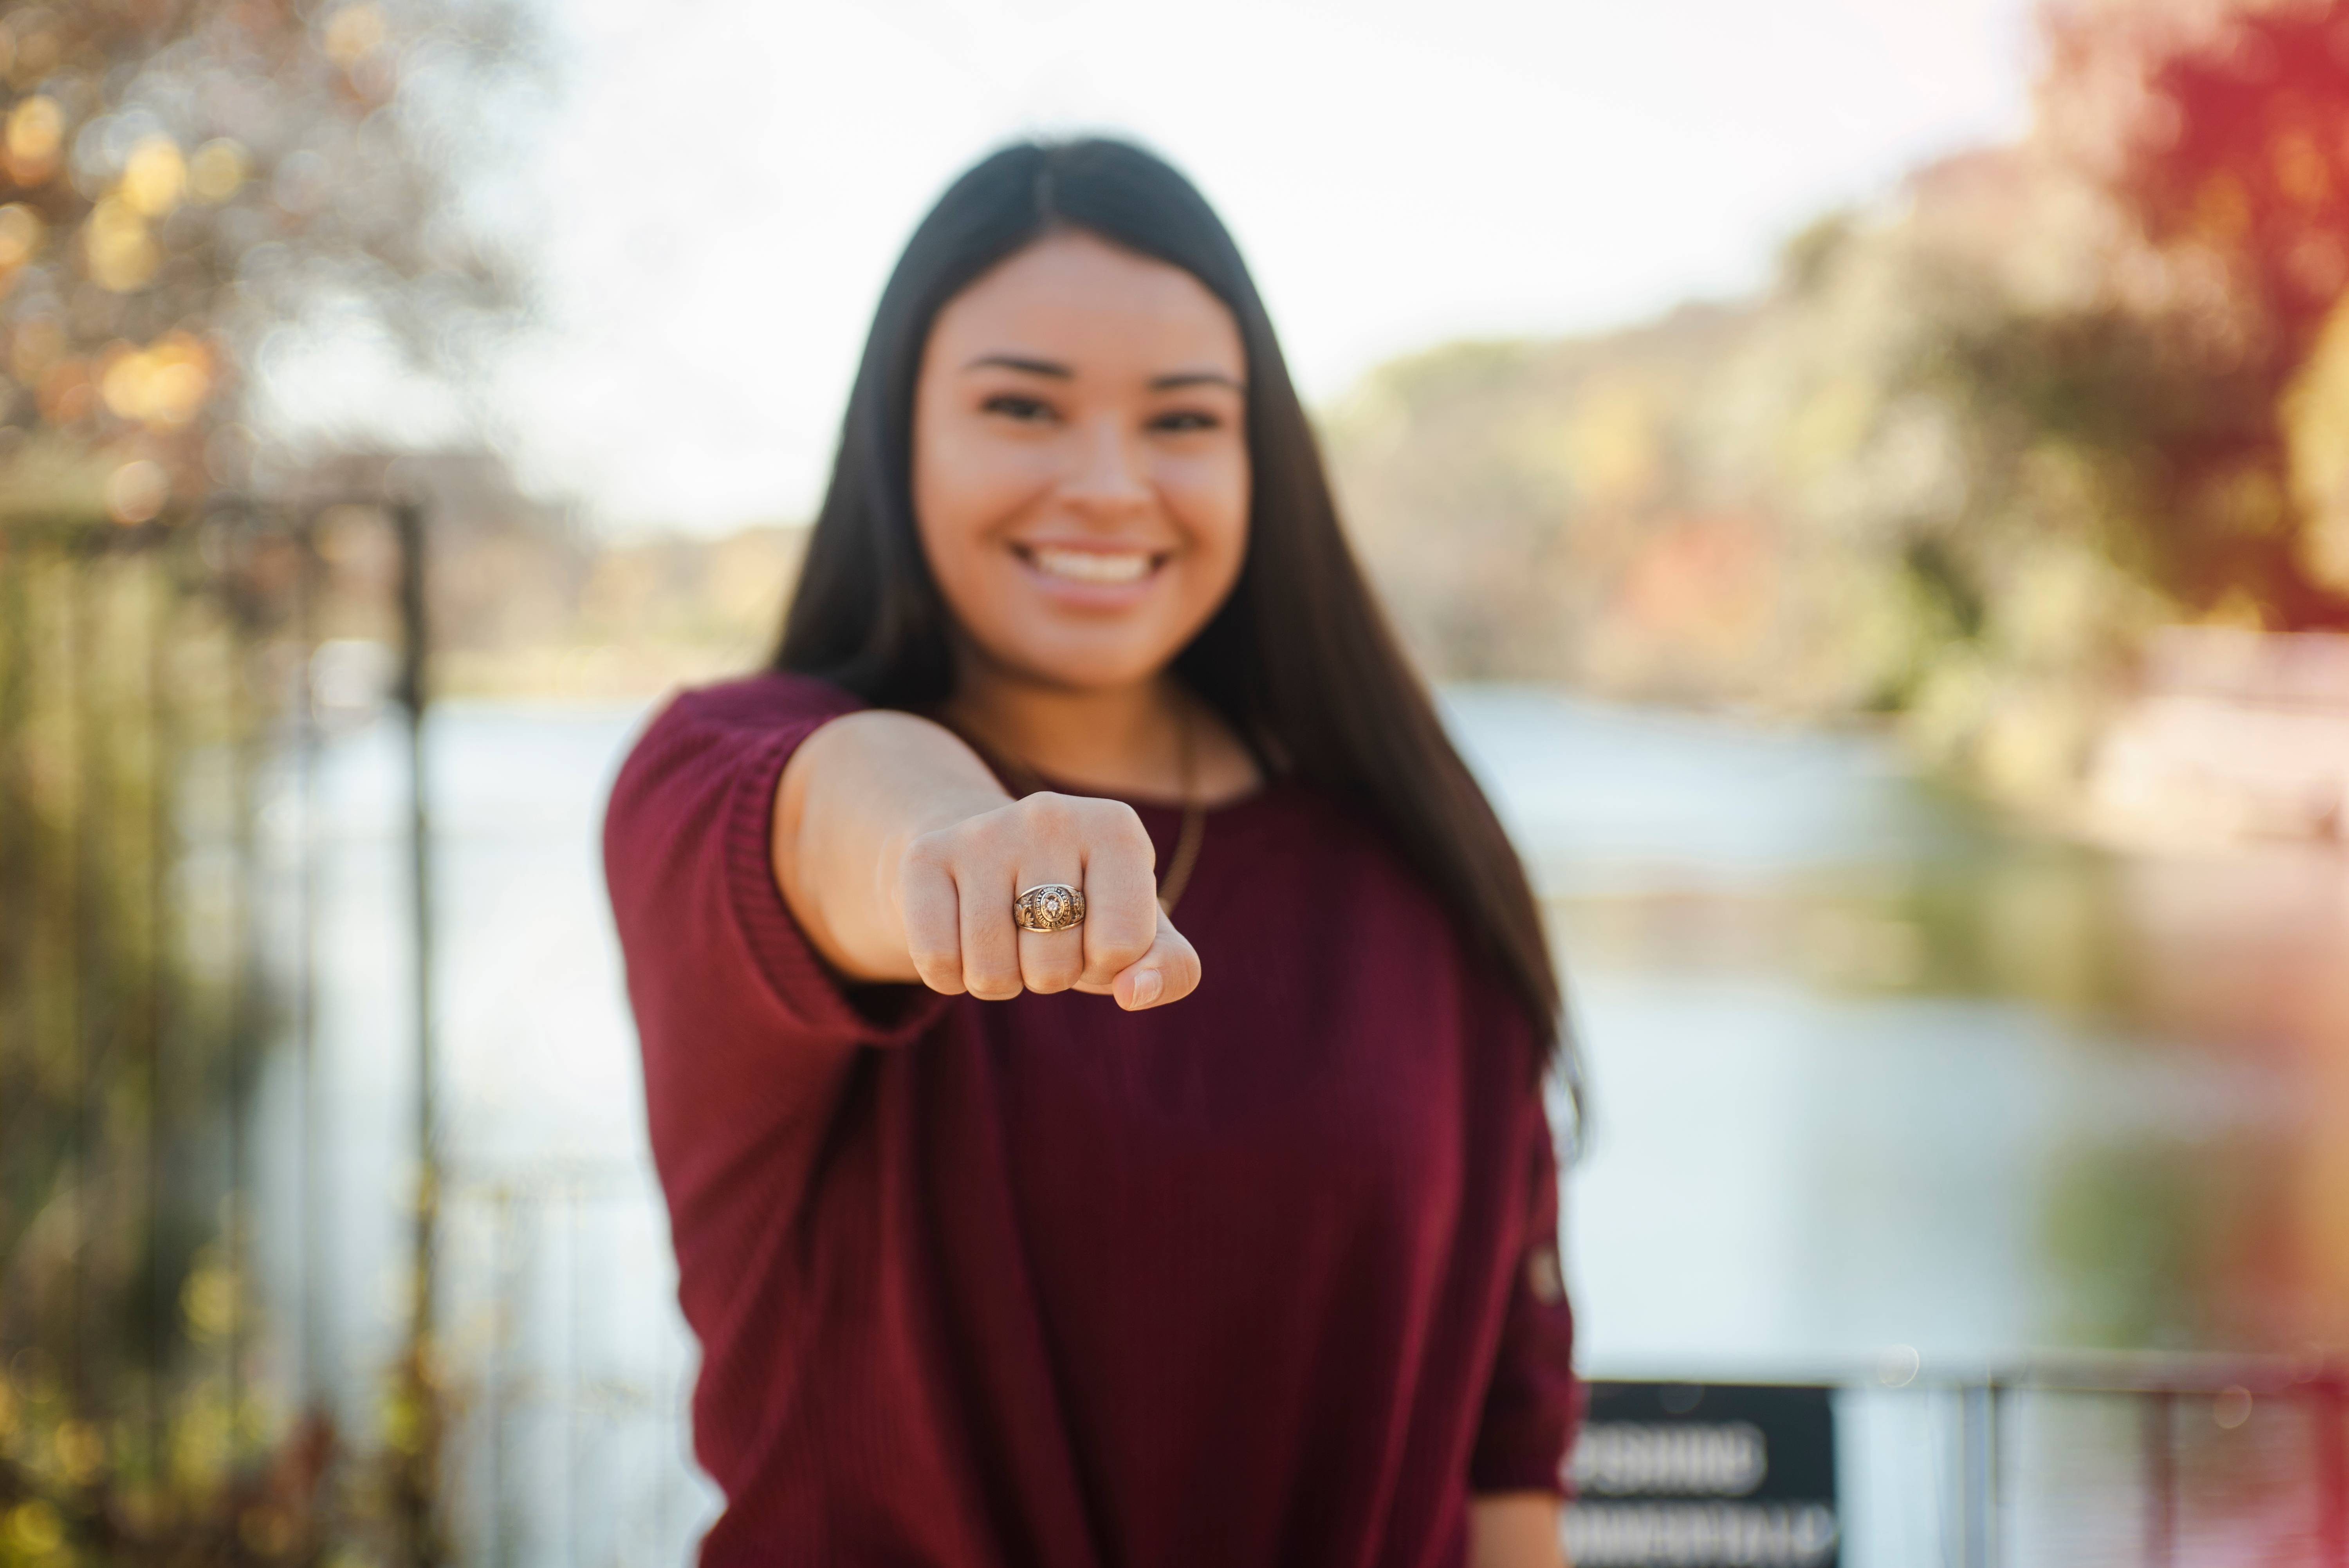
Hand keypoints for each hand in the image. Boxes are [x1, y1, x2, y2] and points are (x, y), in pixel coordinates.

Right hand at [893, 791, 1200, 1009]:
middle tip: (1043, 936)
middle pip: (1055, 966)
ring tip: (1008, 938)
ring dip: (1002, 981)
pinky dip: (952, 979)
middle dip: (1051, 975)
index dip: (1108, 963)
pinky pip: (938, 964)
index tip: (1096, 933)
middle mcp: (1050, 815)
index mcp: (1117, 828)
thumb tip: (1134, 993)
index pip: (1124, 945)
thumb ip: (1171, 970)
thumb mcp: (1143, 936)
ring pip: (991, 973)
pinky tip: (965, 941)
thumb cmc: (1084, 906)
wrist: (992, 858)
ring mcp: (983, 831)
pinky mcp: (926, 854)